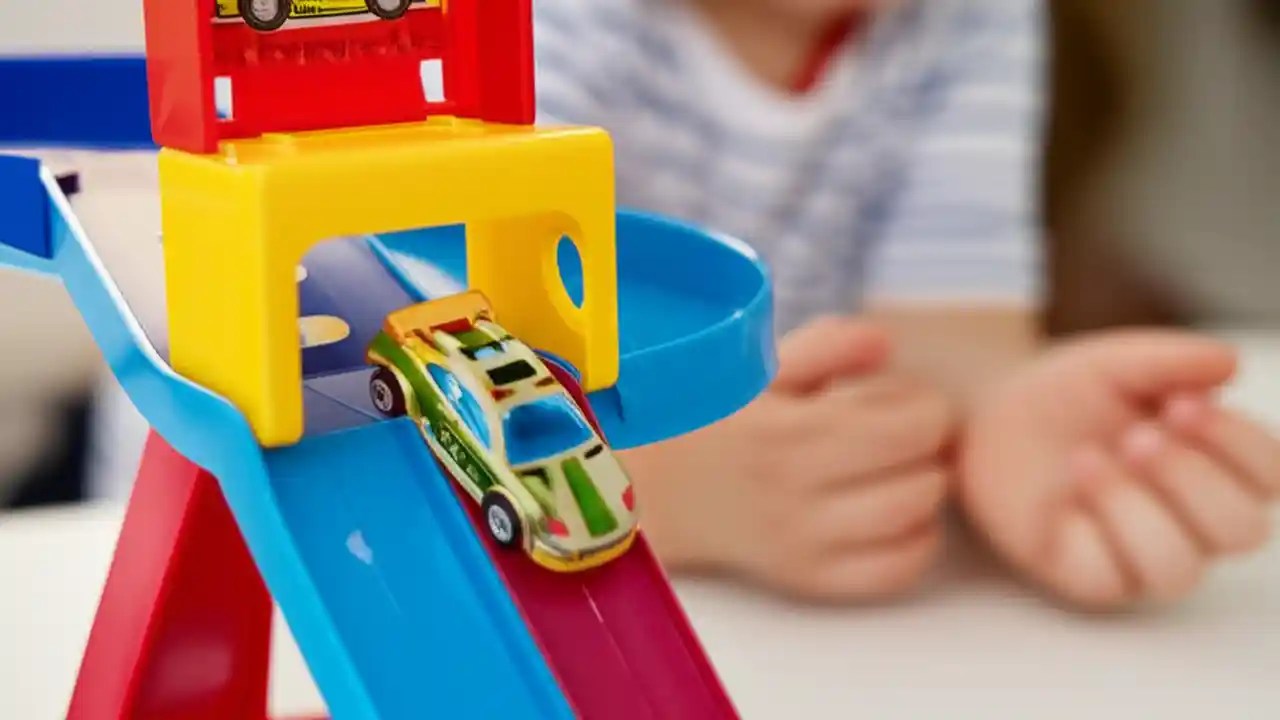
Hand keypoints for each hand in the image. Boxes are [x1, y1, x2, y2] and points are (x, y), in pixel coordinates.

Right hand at [626, 316, 955, 601]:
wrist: (647, 486)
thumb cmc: (711, 415)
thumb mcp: (757, 365)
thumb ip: (828, 343)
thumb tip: (888, 347)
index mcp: (791, 433)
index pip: (915, 426)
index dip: (924, 405)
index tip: (900, 399)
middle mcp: (799, 496)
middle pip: (926, 478)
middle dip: (927, 450)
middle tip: (901, 436)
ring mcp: (802, 546)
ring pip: (916, 524)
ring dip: (923, 493)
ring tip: (897, 473)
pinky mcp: (804, 581)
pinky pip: (892, 574)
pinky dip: (912, 544)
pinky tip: (893, 518)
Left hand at [960, 331, 1279, 608]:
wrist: (989, 414)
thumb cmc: (1068, 395)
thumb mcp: (1116, 363)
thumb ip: (1171, 360)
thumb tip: (1230, 363)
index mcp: (1216, 468)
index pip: (1268, 477)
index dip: (1238, 444)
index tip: (1184, 403)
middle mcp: (1190, 521)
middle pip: (1241, 531)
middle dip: (1194, 478)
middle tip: (1140, 432)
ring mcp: (1141, 555)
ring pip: (1182, 569)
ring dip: (1145, 506)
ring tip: (1100, 452)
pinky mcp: (1090, 576)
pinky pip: (1119, 577)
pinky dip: (1104, 519)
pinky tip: (1079, 470)